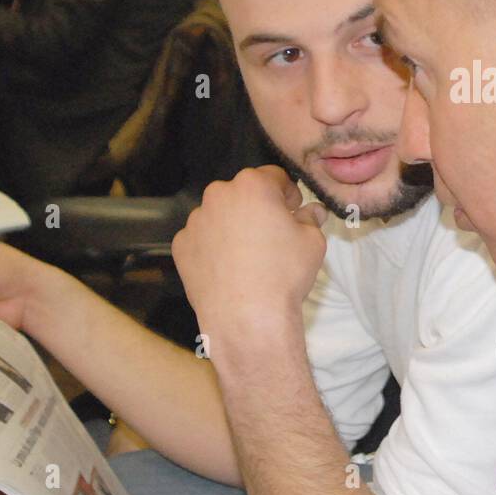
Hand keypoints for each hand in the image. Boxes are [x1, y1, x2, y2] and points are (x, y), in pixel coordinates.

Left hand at [171, 167, 327, 365]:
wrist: (246, 317)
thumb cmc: (284, 274)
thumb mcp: (313, 241)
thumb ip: (311, 218)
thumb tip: (312, 212)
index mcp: (253, 185)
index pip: (274, 177)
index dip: (288, 194)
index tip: (293, 212)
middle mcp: (219, 195)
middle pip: (243, 193)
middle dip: (258, 208)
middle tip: (272, 235)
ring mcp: (196, 221)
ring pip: (220, 215)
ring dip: (234, 226)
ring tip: (248, 256)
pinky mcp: (181, 246)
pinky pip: (202, 239)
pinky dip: (214, 247)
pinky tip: (229, 269)